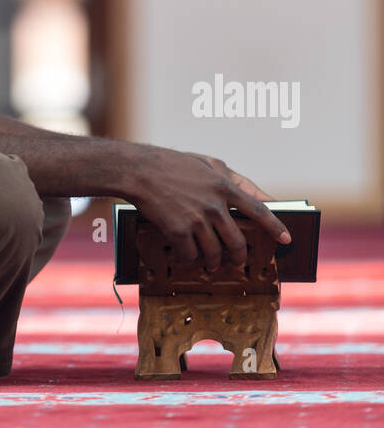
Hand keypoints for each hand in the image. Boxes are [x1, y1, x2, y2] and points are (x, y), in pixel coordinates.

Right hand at [126, 145, 290, 271]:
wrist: (140, 170)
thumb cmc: (173, 164)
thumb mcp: (206, 162)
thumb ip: (230, 177)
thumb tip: (251, 194)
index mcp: (225, 186)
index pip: (259, 210)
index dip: (275, 227)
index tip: (287, 239)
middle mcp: (215, 205)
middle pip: (237, 242)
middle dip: (239, 257)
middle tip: (237, 262)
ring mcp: (197, 219)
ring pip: (215, 253)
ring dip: (214, 263)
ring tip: (212, 264)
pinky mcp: (178, 231)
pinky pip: (190, 256)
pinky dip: (190, 261)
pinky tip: (188, 259)